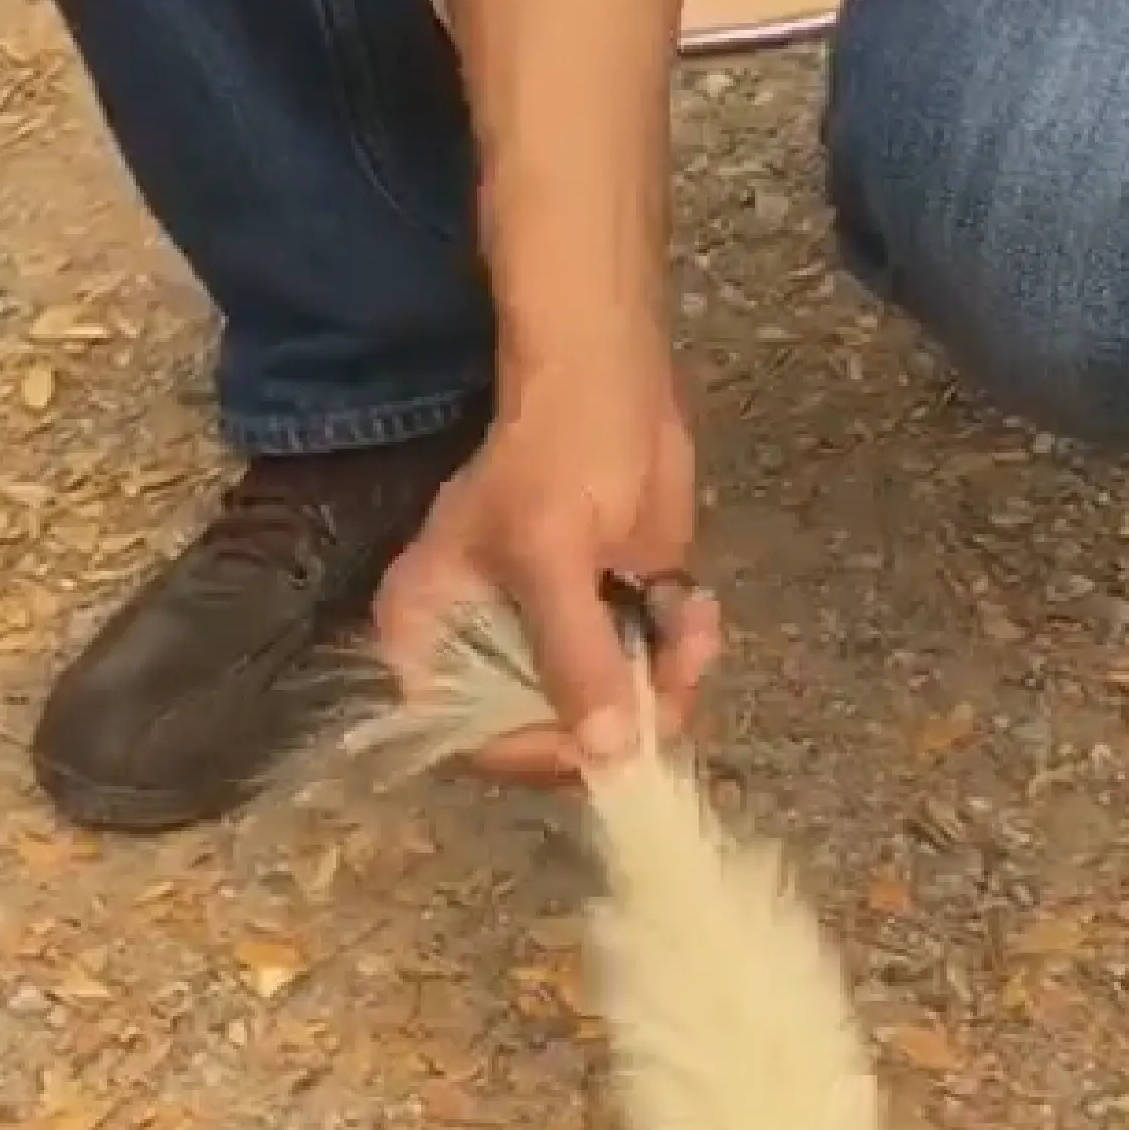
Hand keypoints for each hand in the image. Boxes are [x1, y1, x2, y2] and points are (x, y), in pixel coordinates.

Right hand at [374, 333, 719, 780]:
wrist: (616, 376)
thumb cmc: (556, 450)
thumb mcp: (551, 552)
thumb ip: (574, 654)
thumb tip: (608, 753)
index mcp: (430, 633)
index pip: (467, 736)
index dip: (533, 752)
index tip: (599, 744)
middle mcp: (485, 649)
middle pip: (548, 735)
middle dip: (622, 720)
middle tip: (675, 691)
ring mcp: (555, 637)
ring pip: (613, 711)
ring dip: (668, 683)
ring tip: (693, 627)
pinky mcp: (614, 619)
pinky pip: (652, 672)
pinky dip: (685, 650)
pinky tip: (698, 604)